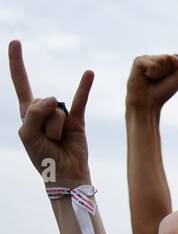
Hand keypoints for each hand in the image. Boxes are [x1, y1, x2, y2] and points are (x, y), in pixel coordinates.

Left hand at [8, 40, 92, 184]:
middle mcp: (44, 109)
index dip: (16, 63)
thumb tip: (54, 99)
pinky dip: (84, 87)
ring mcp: (61, 114)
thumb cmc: (42, 157)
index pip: (21, 82)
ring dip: (55, 129)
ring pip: (56, 111)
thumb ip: (34, 113)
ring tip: (58, 142)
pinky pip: (80, 100)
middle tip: (47, 141)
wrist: (65, 175)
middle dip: (43, 123)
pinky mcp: (78, 119)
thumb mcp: (28, 134)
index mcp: (27, 112)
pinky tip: (89, 73)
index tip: (15, 41)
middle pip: (41, 103)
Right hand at [125, 53, 177, 112]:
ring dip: (160, 73)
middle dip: (167, 71)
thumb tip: (176, 56)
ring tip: (152, 79)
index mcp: (165, 62)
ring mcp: (146, 59)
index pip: (176, 57)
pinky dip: (152, 73)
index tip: (169, 78)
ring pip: (161, 59)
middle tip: (159, 80)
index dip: (175, 69)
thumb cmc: (162, 92)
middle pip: (169, 57)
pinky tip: (146, 77)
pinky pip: (152, 64)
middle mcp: (155, 58)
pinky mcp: (138, 61)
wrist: (148, 102)